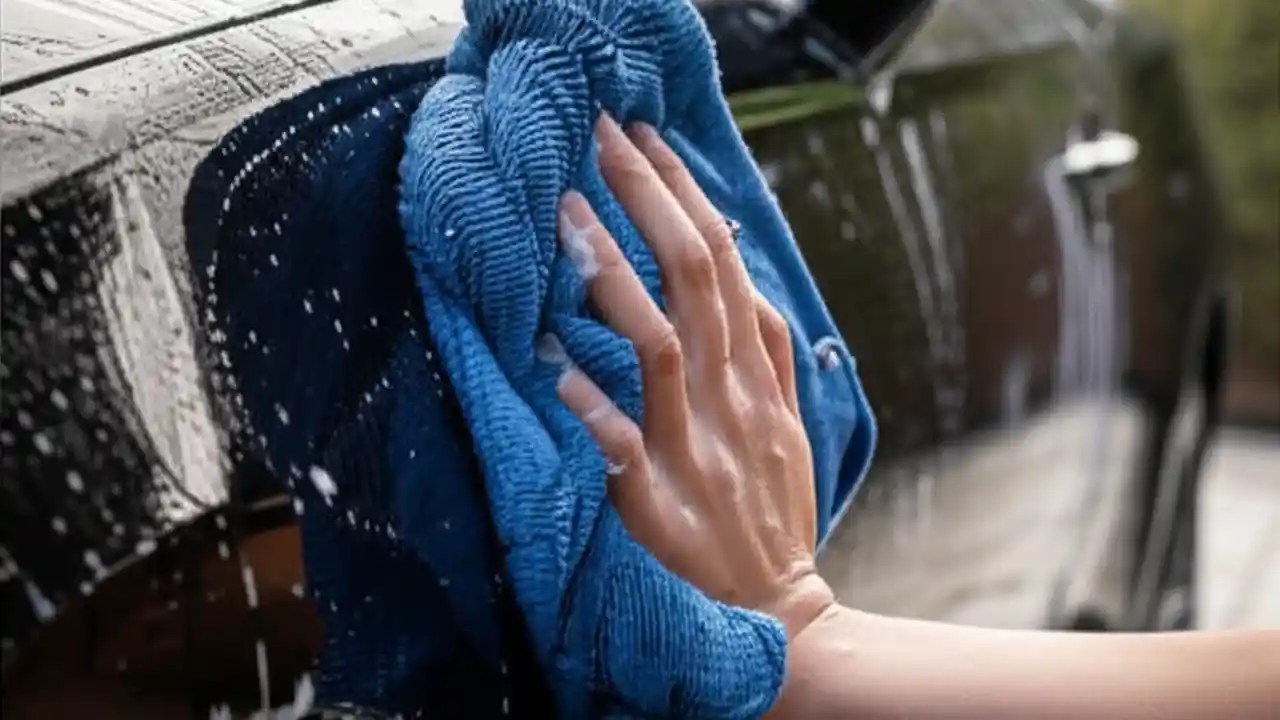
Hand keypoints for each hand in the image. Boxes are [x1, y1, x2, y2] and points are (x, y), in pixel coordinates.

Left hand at [552, 115, 833, 638]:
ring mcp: (699, 454)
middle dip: (649, 202)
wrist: (779, 616)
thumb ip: (770, 350)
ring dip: (615, 281)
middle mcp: (732, 404)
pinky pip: (626, 452)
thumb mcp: (789, 423)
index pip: (725, 265)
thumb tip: (744, 273)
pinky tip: (553, 368)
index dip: (686, 196)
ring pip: (663, 349)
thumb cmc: (773, 512)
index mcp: (759, 380)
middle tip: (601, 138)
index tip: (646, 138)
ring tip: (567, 217)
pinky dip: (596, 408)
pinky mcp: (663, 509)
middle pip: (697, 283)